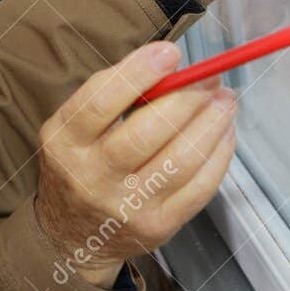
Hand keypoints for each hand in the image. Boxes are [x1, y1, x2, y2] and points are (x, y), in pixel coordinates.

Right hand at [35, 42, 237, 285]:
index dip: (138, 73)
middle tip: (210, 76)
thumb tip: (173, 66)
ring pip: (181, 160)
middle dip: (187, 97)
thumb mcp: (75, 129)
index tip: (170, 52)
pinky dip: (219, 154)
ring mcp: (126, 207)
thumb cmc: (81, 166)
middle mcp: (91, 177)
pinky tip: (224, 133)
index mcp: (64, 142)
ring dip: (212, 123)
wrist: (73, 238)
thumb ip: (114, 97)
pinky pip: (199, 188)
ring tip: (224, 100)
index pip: (100, 102)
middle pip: (147, 132)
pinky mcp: (157, 227)